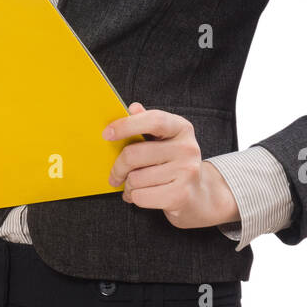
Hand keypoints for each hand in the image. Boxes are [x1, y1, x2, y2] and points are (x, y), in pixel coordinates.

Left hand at [103, 102, 239, 229]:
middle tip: (115, 176)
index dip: (127, 125)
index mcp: (181, 128)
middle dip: (118, 168)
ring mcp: (186, 172)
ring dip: (128, 186)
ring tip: (133, 187)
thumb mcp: (165, 140)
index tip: (106, 134)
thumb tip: (133, 108)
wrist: (200, 196)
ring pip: (135, 179)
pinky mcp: (181, 195)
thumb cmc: (174, 164)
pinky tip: (141, 195)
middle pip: (134, 154)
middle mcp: (187, 148)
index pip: (153, 120)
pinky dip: (135, 198)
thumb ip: (148, 123)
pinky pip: (141, 196)